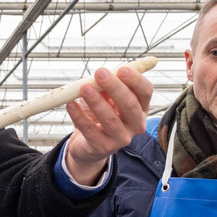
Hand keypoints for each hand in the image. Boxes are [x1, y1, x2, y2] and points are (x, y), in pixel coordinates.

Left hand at [62, 65, 153, 184]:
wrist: (88, 145)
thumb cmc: (99, 115)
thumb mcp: (106, 98)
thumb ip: (106, 85)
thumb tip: (102, 73)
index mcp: (140, 108)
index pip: (145, 92)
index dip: (136, 80)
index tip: (122, 69)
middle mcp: (135, 125)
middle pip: (130, 105)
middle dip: (115, 87)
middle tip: (100, 73)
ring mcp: (121, 139)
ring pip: (110, 119)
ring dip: (96, 101)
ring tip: (83, 88)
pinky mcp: (103, 148)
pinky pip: (89, 130)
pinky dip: (79, 116)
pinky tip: (70, 105)